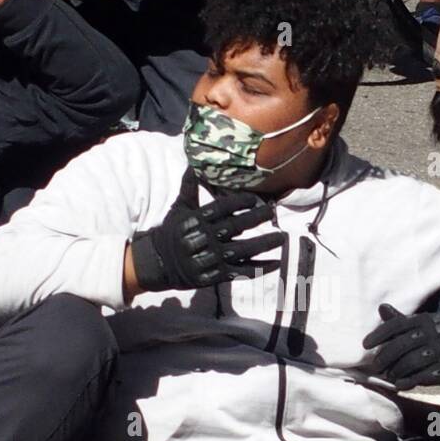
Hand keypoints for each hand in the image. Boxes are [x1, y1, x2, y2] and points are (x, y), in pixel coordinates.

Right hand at [130, 174, 283, 291]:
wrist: (158, 263)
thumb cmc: (171, 232)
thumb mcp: (178, 208)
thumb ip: (189, 188)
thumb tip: (193, 164)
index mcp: (196, 220)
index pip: (220, 208)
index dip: (238, 202)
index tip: (255, 198)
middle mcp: (204, 239)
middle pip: (234, 227)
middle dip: (255, 219)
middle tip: (272, 212)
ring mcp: (211, 259)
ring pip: (241, 251)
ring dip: (263, 244)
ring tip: (281, 237)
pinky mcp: (215, 276)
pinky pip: (241, 272)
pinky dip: (260, 269)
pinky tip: (276, 263)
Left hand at [362, 304, 439, 390]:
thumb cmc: (438, 342)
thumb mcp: (422, 329)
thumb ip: (401, 322)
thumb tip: (381, 307)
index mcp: (429, 319)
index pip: (401, 323)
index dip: (381, 333)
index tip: (365, 345)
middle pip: (408, 341)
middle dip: (388, 355)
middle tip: (376, 366)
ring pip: (418, 359)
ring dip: (399, 369)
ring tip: (389, 376)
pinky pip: (431, 375)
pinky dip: (413, 380)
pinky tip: (401, 385)